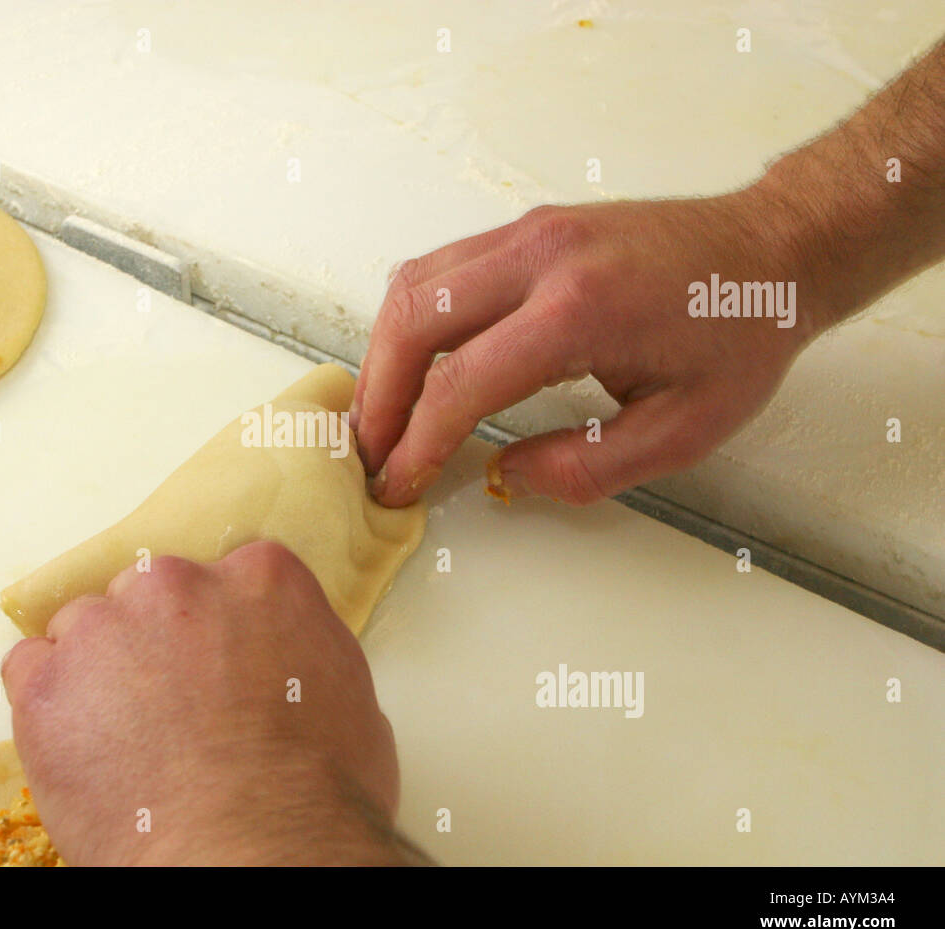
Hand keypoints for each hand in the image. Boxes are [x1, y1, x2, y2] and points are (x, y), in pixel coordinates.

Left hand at [0, 541, 407, 865]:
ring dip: (98, 672)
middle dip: (155, 643)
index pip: (228, 578)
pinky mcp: (48, 683)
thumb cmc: (316, 796)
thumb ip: (305, 656)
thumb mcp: (351, 703)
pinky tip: (79, 747)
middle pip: (151, 595)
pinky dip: (49, 704)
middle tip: (171, 710)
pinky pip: (30, 669)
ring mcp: (106, 629)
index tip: (219, 666)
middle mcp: (179, 585)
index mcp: (263, 579)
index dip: (219, 629)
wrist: (254, 853)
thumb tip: (291, 676)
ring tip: (122, 740)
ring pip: (85, 629)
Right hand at [351, 186, 834, 506]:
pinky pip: (441, 268)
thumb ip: (588, 467)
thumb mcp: (684, 431)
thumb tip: (509, 473)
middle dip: (378, 397)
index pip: (461, 382)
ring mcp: (530, 229)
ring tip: (383, 415)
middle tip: (372, 454)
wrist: (773, 249)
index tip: (399, 485)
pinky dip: (411, 321)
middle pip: (413, 320)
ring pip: (414, 285)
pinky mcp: (528, 225)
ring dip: (384, 355)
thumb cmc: (738, 335)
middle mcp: (542, 256)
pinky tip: (414, 364)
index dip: (418, 443)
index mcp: (580, 310)